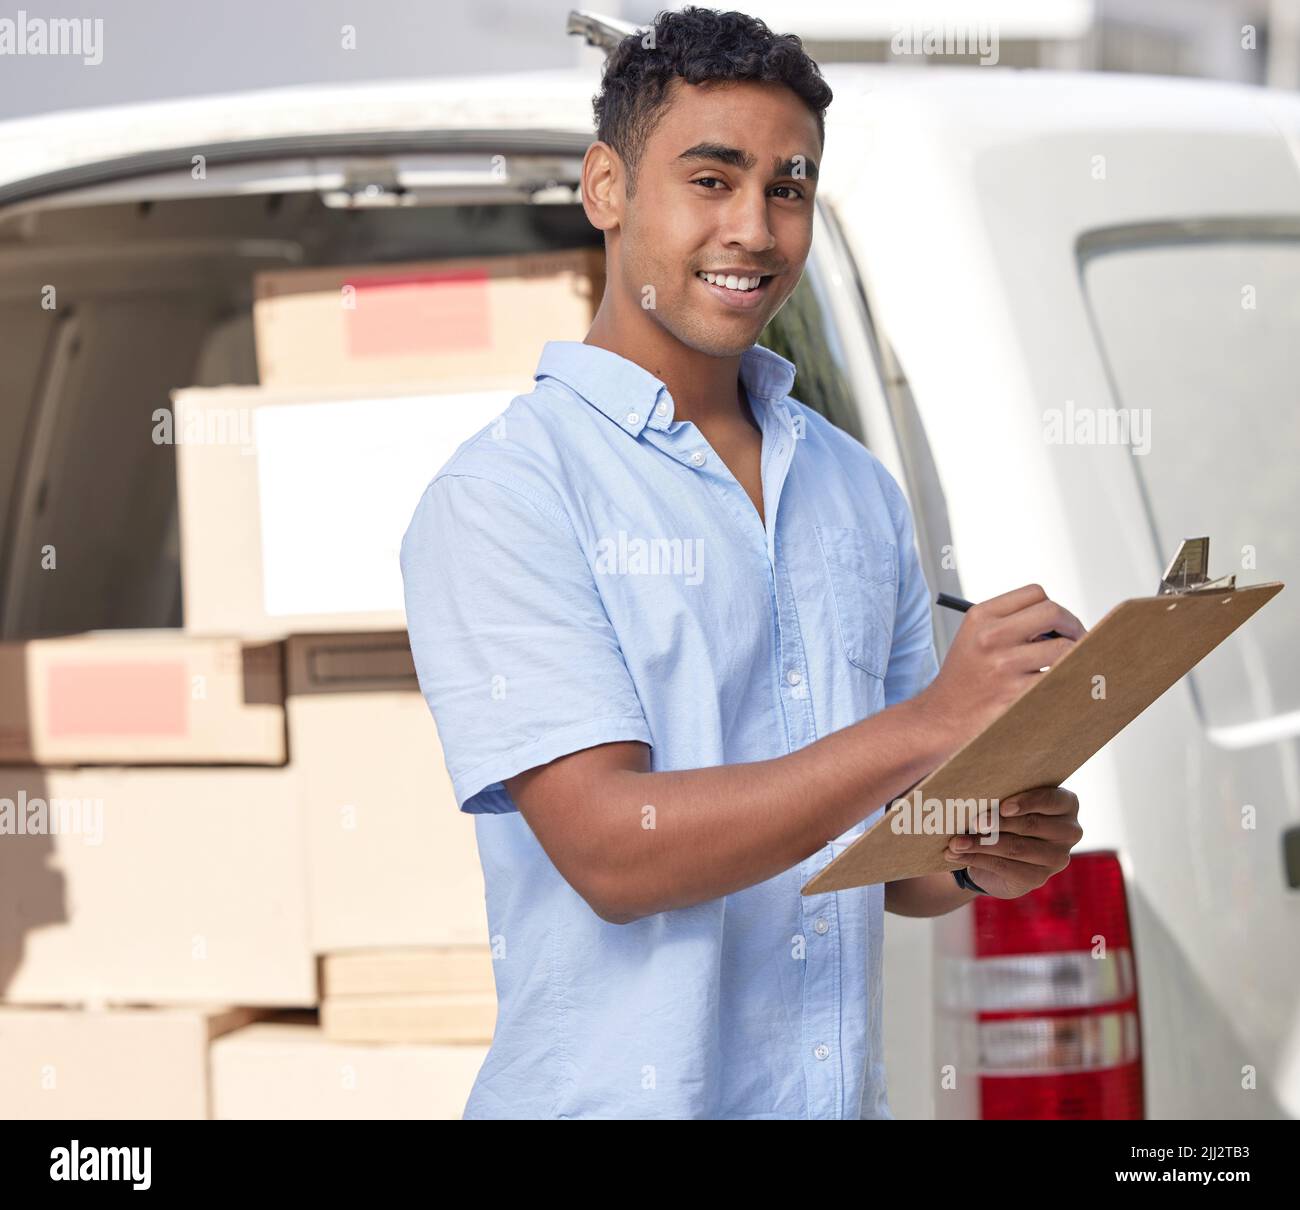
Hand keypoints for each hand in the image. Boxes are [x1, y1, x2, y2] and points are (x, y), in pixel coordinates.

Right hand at [920, 584, 1086, 750]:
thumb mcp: (975, 638)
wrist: (942, 719)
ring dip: (1074, 658)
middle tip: (1078, 641)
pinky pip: (1061, 679)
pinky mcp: (1017, 694)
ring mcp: (1003, 665)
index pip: (1035, 593)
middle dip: (1073, 626)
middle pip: (1053, 612)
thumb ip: (1012, 623)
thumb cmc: (967, 678)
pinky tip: (1061, 687)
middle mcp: (991, 636)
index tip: (1059, 625)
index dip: (1053, 608)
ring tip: (1064, 669)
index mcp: (981, 616)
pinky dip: (1070, 682)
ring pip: (1064, 648)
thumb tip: (1066, 622)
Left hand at [943, 785, 1082, 898]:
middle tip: (973, 823)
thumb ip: (998, 788)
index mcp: (1065, 804)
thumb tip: (960, 780)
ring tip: (955, 841)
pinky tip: (956, 854)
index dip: (1028, 802)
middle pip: (1031, 825)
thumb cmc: (1002, 812)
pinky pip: (1005, 867)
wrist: (999, 851)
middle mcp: (1069, 831)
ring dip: (981, 844)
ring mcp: (1056, 858)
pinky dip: (977, 859)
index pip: (1052, 800)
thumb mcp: (1004, 797)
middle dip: (998, 823)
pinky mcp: (1038, 878)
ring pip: (1016, 849)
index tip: (1003, 806)